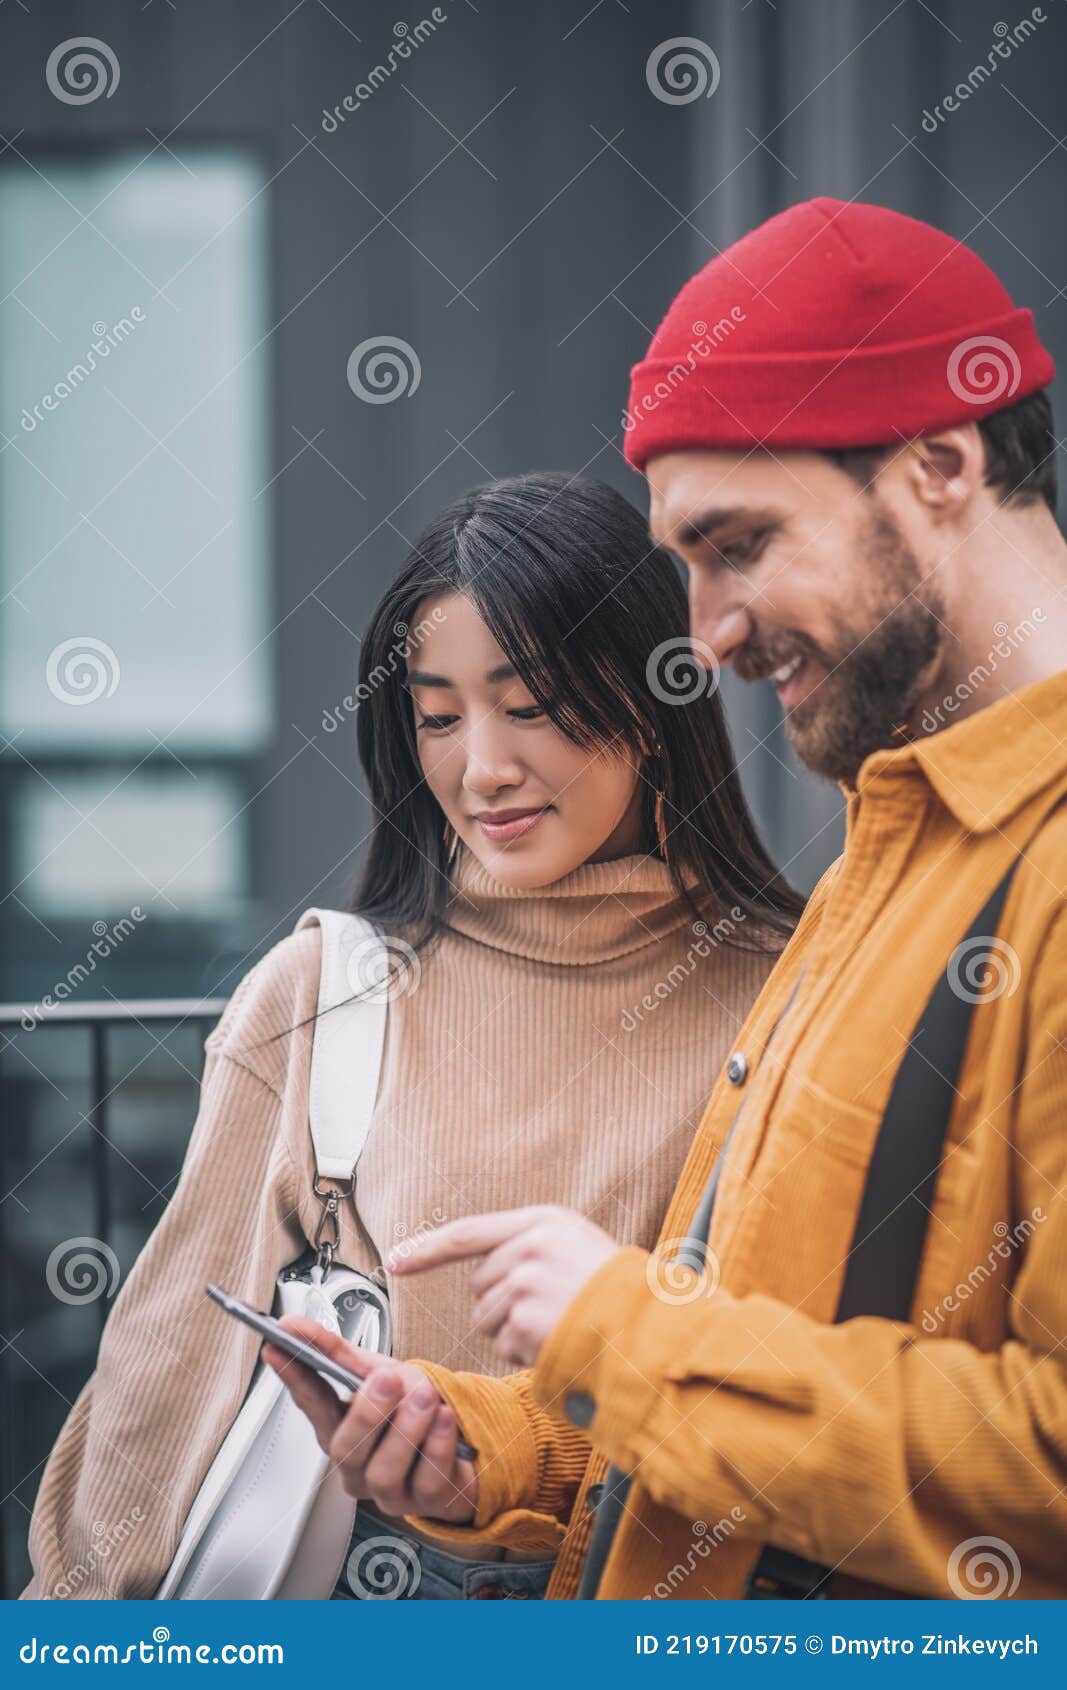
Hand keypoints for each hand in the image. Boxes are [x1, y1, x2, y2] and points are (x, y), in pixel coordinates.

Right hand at [261, 1315, 477, 1523]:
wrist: (462, 1440)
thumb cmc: (411, 1407)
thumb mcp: (378, 1371)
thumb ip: (339, 1354)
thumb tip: (295, 1327)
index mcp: (340, 1431)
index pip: (311, 1403)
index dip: (294, 1377)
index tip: (278, 1348)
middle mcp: (358, 1466)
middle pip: (346, 1450)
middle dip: (367, 1413)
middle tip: (387, 1379)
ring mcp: (390, 1490)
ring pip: (385, 1472)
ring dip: (407, 1429)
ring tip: (425, 1397)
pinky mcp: (427, 1502)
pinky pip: (428, 1481)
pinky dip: (438, 1446)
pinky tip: (445, 1420)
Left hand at [387, 1204, 622, 1366]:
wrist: (654, 1327)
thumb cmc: (620, 1293)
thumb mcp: (578, 1248)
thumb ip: (532, 1248)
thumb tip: (483, 1272)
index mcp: (543, 1221)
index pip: (467, 1232)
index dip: (426, 1248)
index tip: (394, 1260)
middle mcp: (529, 1245)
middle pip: (479, 1284)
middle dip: (501, 1304)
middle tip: (549, 1310)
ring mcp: (525, 1281)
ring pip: (486, 1317)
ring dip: (513, 1331)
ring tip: (559, 1324)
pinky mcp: (524, 1317)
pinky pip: (504, 1343)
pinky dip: (526, 1352)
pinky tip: (559, 1342)